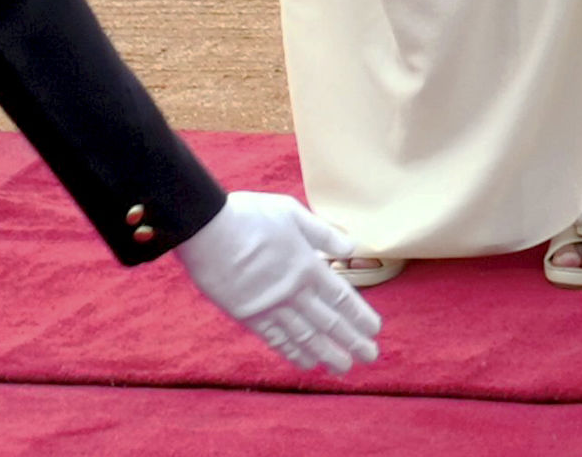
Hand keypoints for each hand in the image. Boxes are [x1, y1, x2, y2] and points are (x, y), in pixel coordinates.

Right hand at [176, 191, 380, 375]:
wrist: (207, 230)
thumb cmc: (250, 216)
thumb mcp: (293, 213)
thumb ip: (323, 234)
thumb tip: (351, 248)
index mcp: (307, 266)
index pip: (342, 297)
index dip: (360, 316)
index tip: (375, 330)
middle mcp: (293, 291)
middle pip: (328, 322)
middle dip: (351, 341)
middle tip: (369, 356)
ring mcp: (270, 307)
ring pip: (304, 336)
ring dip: (326, 353)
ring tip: (343, 368)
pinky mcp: (247, 315)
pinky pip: (275, 339)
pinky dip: (292, 352)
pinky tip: (304, 362)